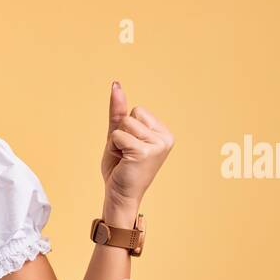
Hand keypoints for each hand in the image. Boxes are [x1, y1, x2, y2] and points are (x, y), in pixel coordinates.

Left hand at [100, 81, 173, 206]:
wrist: (119, 195)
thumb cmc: (120, 168)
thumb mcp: (119, 135)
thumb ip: (119, 111)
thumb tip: (116, 84)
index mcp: (164, 132)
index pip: (137, 110)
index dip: (125, 128)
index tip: (130, 148)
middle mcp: (165, 138)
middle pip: (131, 115)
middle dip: (121, 133)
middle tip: (125, 155)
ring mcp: (157, 145)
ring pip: (124, 125)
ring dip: (117, 141)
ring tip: (124, 158)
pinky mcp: (144, 152)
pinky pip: (118, 136)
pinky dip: (114, 147)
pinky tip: (123, 162)